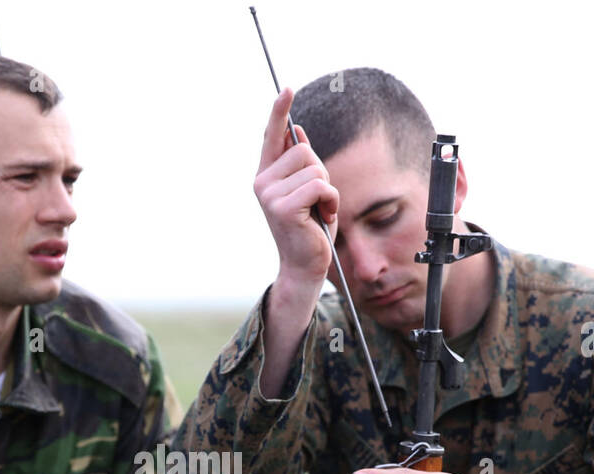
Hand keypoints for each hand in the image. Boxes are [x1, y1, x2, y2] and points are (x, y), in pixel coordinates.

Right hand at [254, 88, 337, 293]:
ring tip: (319, 210)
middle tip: (317, 200)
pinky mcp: (283, 207)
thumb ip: (302, 165)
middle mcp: (263, 182)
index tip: (287, 89)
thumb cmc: (310, 229)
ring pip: (314, 168)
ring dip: (327, 189)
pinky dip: (330, 200)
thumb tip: (298, 131)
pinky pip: (320, 185)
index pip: (272, 136)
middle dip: (320, 172)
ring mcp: (270, 194)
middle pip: (303, 150)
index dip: (279, 112)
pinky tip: (323, 216)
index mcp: (267, 176)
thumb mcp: (308, 191)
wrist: (305, 266)